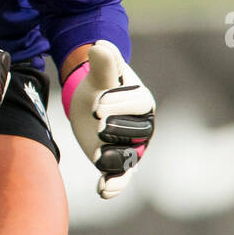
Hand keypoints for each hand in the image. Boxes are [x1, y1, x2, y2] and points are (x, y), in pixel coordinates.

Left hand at [61, 40, 153, 199]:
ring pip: (129, 155)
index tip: (98, 105)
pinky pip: (122, 178)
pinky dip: (114, 185)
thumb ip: (103, 62)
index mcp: (142, 100)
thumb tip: (99, 45)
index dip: (119, 104)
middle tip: (98, 126)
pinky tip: (102, 190)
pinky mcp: (118, 163)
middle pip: (137, 130)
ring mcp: (133, 146)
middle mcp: (143, 126)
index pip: (138, 103)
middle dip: (117, 129)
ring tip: (98, 155)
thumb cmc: (99, 87)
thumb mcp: (99, 75)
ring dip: (115, 157)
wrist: (90, 105)